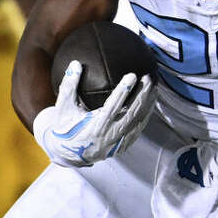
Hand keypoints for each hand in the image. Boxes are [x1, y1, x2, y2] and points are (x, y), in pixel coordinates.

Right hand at [32, 62, 156, 167]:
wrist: (69, 154)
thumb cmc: (65, 127)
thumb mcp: (63, 107)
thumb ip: (69, 86)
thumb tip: (75, 63)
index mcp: (95, 126)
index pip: (113, 106)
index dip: (123, 91)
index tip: (132, 76)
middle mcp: (109, 135)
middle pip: (131, 113)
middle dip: (142, 94)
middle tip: (148, 77)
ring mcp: (118, 142)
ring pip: (138, 121)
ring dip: (148, 103)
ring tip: (154, 86)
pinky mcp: (123, 145)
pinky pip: (138, 129)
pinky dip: (145, 115)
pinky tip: (151, 103)